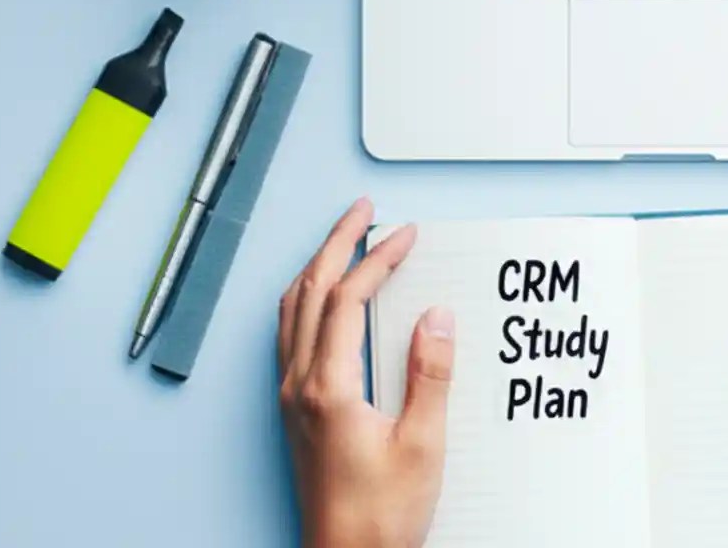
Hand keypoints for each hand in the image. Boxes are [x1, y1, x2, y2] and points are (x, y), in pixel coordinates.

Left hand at [278, 198, 454, 547]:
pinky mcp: (295, 412)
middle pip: (310, 292)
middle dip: (336, 243)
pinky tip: (323, 301)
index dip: (377, 259)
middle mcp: (300, 386)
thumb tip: (436, 318)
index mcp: (329, 387)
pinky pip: (290, 335)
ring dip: (317, 267)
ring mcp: (291, 398)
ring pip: (292, 311)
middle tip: (362, 212)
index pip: (348, 299)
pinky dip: (308, 300)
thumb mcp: (422, 444)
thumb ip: (430, 375)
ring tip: (342, 242)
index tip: (404, 235)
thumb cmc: (380, 516)